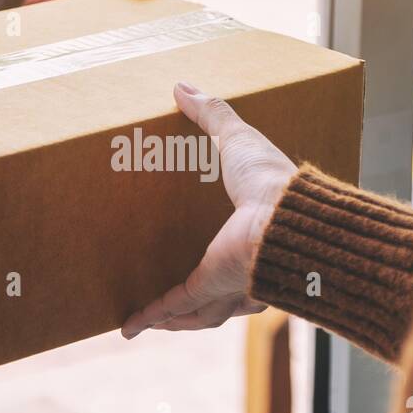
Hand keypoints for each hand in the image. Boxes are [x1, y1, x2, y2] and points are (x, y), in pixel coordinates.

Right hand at [121, 83, 295, 338]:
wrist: (284, 217)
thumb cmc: (274, 182)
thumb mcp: (239, 139)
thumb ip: (212, 115)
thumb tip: (183, 86)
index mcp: (258, 229)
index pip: (237, 246)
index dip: (220, 251)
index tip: (204, 248)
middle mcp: (248, 264)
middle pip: (221, 291)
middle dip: (199, 301)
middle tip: (172, 297)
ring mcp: (230, 282)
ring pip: (199, 311)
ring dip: (174, 319)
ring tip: (147, 320)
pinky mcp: (209, 289)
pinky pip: (175, 307)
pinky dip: (151, 317)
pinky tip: (128, 326)